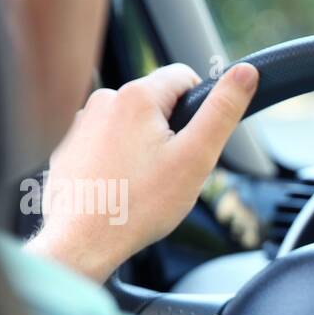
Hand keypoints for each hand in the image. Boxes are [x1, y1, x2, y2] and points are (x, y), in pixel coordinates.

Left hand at [25, 62, 259, 281]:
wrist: (84, 241)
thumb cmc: (140, 205)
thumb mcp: (196, 157)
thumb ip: (223, 111)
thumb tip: (245, 73)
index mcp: (136, 96)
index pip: (183, 77)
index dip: (198, 109)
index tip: (193, 143)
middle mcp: (103, 100)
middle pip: (155, 104)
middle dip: (169, 132)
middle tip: (169, 172)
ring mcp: (80, 123)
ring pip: (129, 125)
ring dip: (142, 147)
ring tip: (141, 184)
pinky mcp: (68, 147)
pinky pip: (105, 143)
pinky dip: (116, 161)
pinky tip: (119, 188)